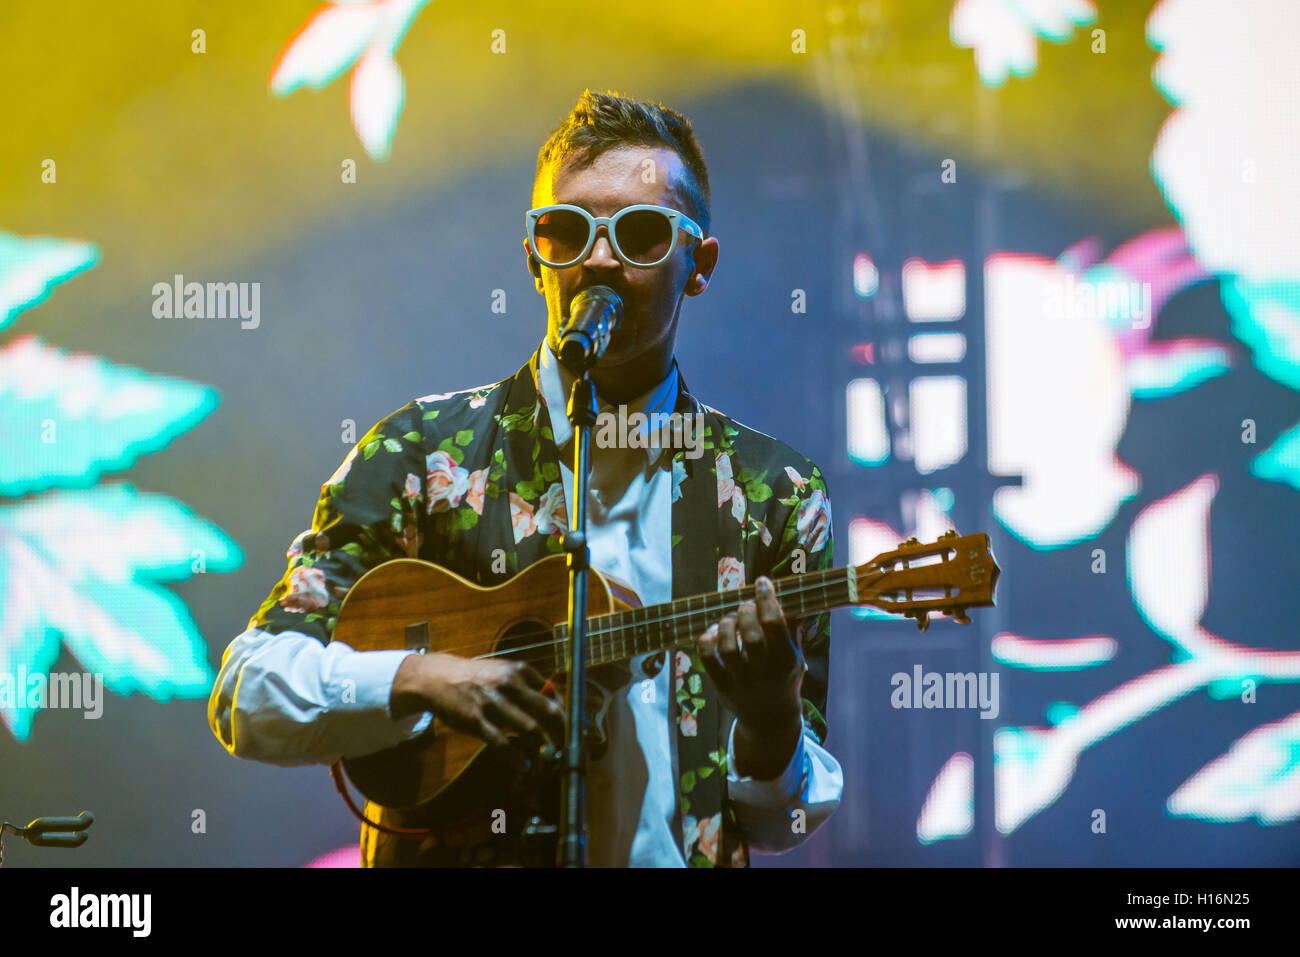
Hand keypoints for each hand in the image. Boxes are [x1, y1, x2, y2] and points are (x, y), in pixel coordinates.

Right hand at [390, 652, 565, 748]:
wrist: (437, 677)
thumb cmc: (476, 676)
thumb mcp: (504, 671)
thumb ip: (529, 685)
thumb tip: (556, 706)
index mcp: (520, 671)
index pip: (553, 696)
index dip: (565, 717)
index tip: (569, 733)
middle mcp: (509, 684)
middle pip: (548, 713)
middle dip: (561, 736)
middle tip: (564, 751)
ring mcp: (493, 702)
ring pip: (529, 730)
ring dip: (540, 752)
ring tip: (543, 764)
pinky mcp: (476, 720)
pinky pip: (501, 742)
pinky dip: (515, 758)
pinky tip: (522, 767)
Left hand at [696, 576, 804, 777]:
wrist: (771, 720)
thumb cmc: (783, 678)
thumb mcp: (795, 656)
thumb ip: (791, 628)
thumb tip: (786, 593)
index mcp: (787, 661)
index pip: (775, 625)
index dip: (766, 599)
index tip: (762, 582)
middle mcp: (765, 673)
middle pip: (751, 636)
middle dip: (745, 612)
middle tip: (745, 606)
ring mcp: (742, 682)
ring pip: (727, 647)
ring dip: (726, 624)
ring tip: (730, 619)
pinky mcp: (722, 687)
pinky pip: (707, 660)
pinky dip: (706, 641)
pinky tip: (713, 633)